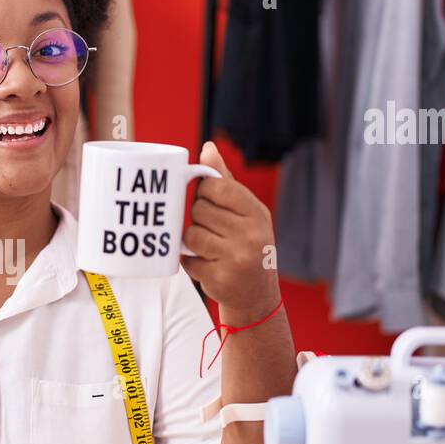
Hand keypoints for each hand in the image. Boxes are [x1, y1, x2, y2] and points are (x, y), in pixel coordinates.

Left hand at [181, 141, 280, 322]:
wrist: (257, 295)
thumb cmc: (247, 244)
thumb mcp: (245, 212)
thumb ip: (224, 181)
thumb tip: (207, 148)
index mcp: (257, 213)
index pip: (216, 187)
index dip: (204, 192)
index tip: (209, 200)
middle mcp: (251, 235)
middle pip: (200, 210)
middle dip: (199, 218)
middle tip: (213, 229)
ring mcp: (236, 259)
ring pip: (191, 235)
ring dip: (193, 240)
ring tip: (210, 247)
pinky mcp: (220, 279)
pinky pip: (188, 260)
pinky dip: (191, 261)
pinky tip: (209, 265)